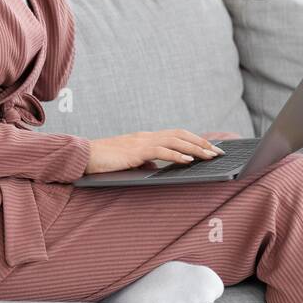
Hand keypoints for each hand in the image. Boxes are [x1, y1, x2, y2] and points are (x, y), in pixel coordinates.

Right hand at [85, 129, 224, 174]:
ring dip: (195, 148)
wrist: (84, 156)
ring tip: (210, 156)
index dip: (195, 140)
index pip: (176, 135)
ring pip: (175, 141)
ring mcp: (141, 142)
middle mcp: (147, 136)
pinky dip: (177, 155)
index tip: (210, 148)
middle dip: (201, 143)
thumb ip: (145, 162)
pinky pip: (161, 151)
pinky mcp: (135, 151)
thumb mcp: (130, 162)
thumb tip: (159, 168)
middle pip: (181, 135)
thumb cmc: (104, 161)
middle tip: (218, 152)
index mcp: (146, 138)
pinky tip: (188, 161)